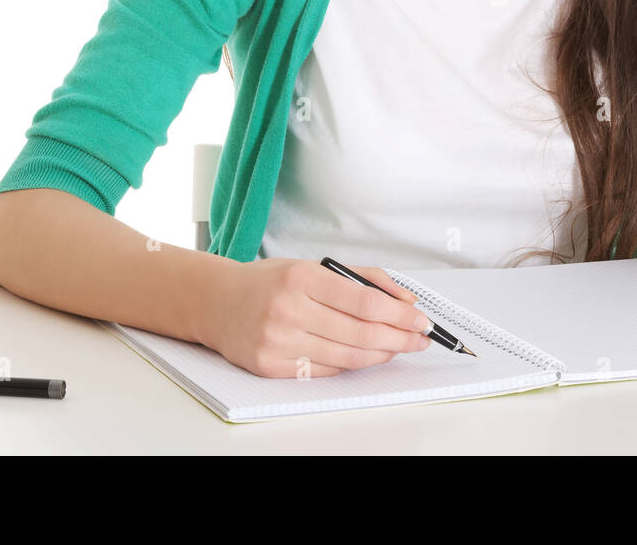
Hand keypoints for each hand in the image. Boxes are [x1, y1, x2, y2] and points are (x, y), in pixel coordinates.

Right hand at [200, 258, 432, 377]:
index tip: (420, 320)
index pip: (365, 302)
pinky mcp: (271, 366)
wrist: (216, 302)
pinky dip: (352, 363)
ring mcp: (278, 341)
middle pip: (361, 332)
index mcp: (302, 277)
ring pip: (347, 356)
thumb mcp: (314, 266)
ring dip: (381, 354)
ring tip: (398, 347)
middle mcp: (288, 309)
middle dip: (399, 338)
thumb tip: (406, 300)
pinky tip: (366, 354)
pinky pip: (326, 370)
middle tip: (419, 338)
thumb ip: (363, 279)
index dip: (400, 315)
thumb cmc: (269, 282)